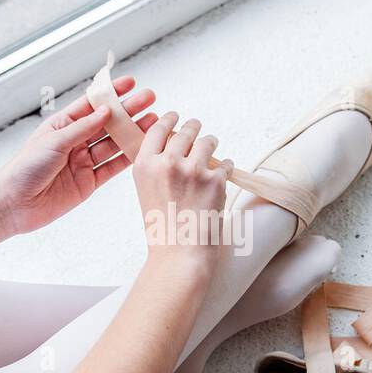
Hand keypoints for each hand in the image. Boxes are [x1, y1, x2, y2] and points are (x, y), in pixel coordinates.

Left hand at [0, 76, 158, 233]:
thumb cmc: (25, 168)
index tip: (130, 83)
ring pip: (113, 144)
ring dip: (133, 133)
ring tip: (154, 121)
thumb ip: (82, 127)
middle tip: (150, 99)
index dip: (111, 94)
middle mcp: (74, 142)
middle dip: (128, 111)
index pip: (91, 105)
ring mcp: (83, 162)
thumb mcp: (54, 141)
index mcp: (62, 126)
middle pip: (107, 124)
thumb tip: (105, 111)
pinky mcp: (89, 182)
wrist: (15, 204)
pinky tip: (143, 147)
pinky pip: (112, 167)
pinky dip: (128, 158)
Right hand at [132, 113, 233, 276]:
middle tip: (197, 128)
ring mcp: (193, 170)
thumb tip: (173, 146)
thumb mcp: (146, 192)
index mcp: (144, 166)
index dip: (168, 119)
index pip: (157, 130)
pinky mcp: (215, 181)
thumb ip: (155, 168)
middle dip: (194, 127)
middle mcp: (167, 163)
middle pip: (185, 131)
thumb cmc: (162, 229)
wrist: (180, 256)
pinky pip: (226, 163)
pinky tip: (225, 170)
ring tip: (213, 146)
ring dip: (212, 142)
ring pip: (208, 141)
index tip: (175, 116)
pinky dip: (226, 166)